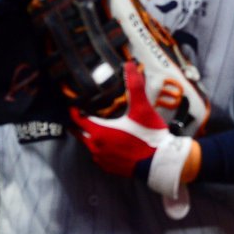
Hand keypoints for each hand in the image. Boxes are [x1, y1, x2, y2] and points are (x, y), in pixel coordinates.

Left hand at [68, 62, 198, 218]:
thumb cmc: (150, 136)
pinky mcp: (110, 168)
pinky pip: (98, 156)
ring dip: (90, 135)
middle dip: (79, 123)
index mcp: (100, 132)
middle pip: (80, 133)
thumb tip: (130, 65)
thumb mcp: (142, 108)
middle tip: (80, 114)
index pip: (78, 120)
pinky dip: (100, 147)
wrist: (161, 163)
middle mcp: (97, 147)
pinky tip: (109, 142)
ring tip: (96, 126)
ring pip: (89, 145)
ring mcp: (102, 160)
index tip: (73, 104)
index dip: (74, 111)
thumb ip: (134, 86)